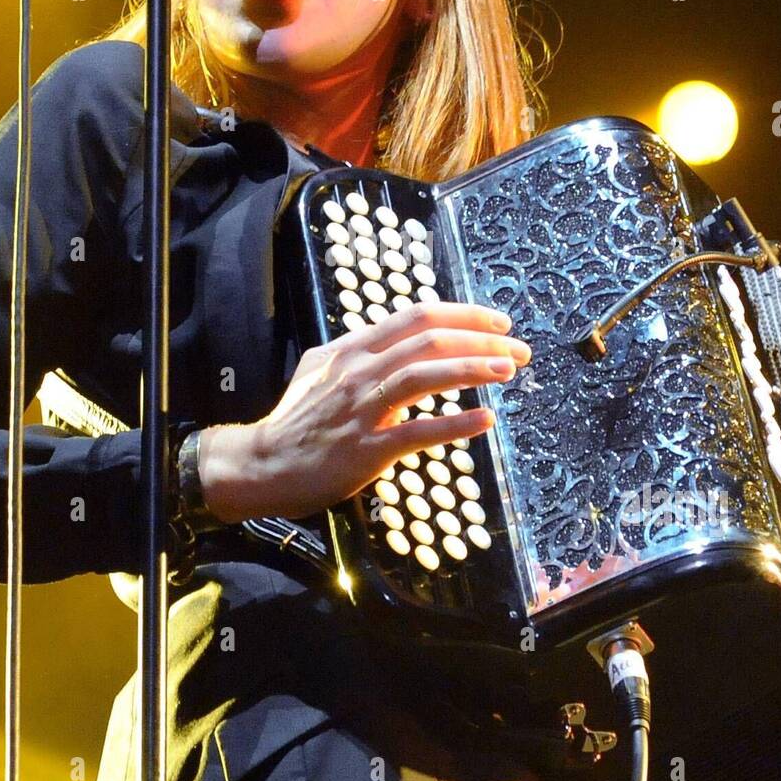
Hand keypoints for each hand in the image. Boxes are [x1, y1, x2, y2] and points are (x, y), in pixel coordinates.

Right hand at [198, 301, 529, 521]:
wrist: (263, 465)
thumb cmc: (296, 421)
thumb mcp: (321, 370)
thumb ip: (359, 352)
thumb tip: (396, 340)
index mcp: (352, 349)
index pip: (416, 317)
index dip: (463, 315)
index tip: (497, 323)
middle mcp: (359, 372)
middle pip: (428, 340)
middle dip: (481, 341)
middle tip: (518, 350)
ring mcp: (362, 409)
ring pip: (425, 376)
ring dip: (473, 370)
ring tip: (508, 372)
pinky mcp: (366, 450)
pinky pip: (418, 432)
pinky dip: (455, 424)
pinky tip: (485, 419)